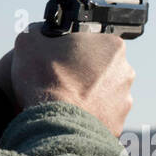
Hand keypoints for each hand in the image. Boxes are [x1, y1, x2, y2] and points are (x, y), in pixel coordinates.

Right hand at [11, 22, 133, 136]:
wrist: (53, 123)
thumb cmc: (45, 79)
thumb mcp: (30, 40)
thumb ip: (39, 32)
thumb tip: (40, 34)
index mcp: (112, 46)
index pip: (95, 42)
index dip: (76, 50)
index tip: (63, 59)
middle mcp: (125, 72)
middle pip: (103, 69)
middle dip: (85, 73)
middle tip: (63, 80)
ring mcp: (124, 100)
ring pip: (105, 95)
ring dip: (89, 97)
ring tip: (67, 101)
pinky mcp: (118, 124)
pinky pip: (103, 118)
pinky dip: (90, 118)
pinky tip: (73, 117)